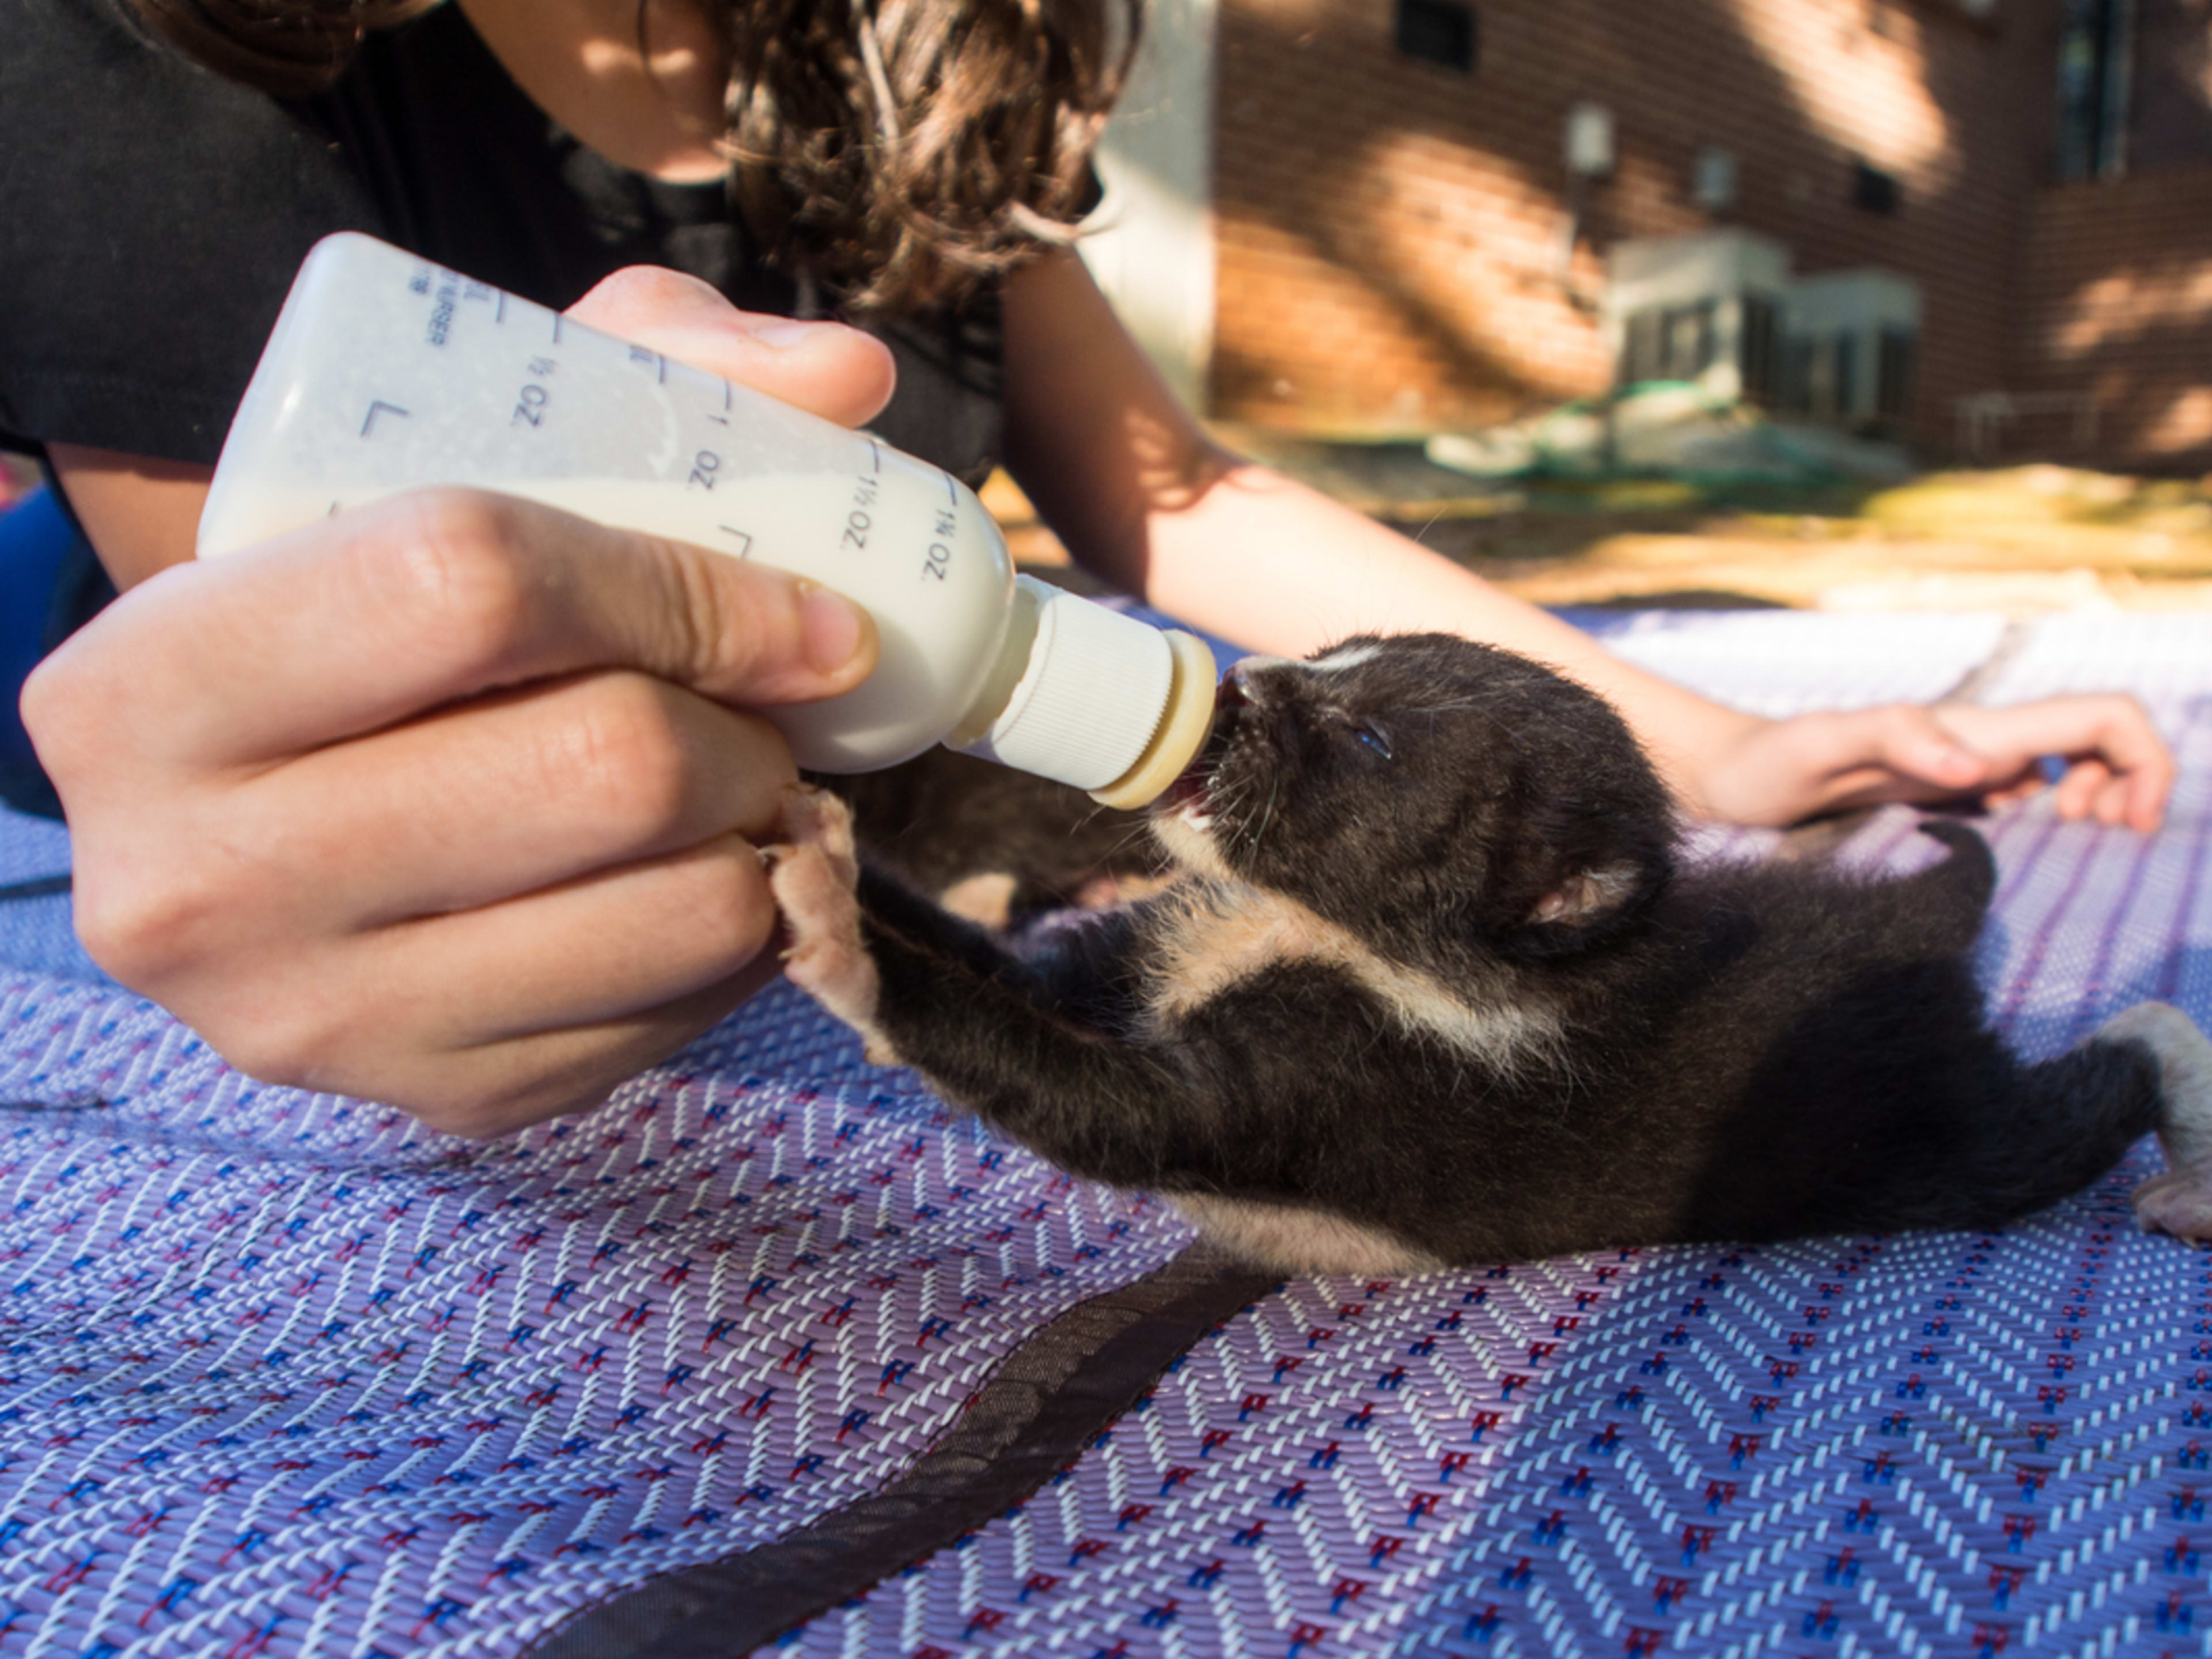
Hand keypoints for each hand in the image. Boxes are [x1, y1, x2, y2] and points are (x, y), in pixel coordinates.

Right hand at [24, 270, 895, 1135]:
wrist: (280, 806)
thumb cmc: (378, 610)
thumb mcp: (464, 455)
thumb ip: (649, 371)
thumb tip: (850, 373)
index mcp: (150, 680)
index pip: (477, 582)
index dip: (685, 583)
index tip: (795, 607)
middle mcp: (199, 877)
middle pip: (606, 766)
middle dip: (744, 725)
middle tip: (762, 708)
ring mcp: (320, 1019)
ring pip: (681, 910)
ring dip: (765, 833)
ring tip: (729, 785)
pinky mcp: (443, 1101)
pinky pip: (689, 1014)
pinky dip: (744, 933)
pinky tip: (690, 873)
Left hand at [1687, 695, 2173, 830]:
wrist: (1726, 777)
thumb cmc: (1766, 765)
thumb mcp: (1820, 747)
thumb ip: (1893, 736)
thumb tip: (1977, 764)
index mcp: (1972, 730)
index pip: (2101, 717)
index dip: (2144, 760)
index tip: (2123, 822)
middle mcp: (1980, 742)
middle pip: (2104, 738)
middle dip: (2133, 782)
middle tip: (2095, 836)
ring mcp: (1965, 766)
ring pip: (2075, 764)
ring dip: (2102, 798)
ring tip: (2068, 837)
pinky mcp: (1946, 793)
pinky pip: (2031, 793)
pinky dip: (2057, 816)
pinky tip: (2025, 845)